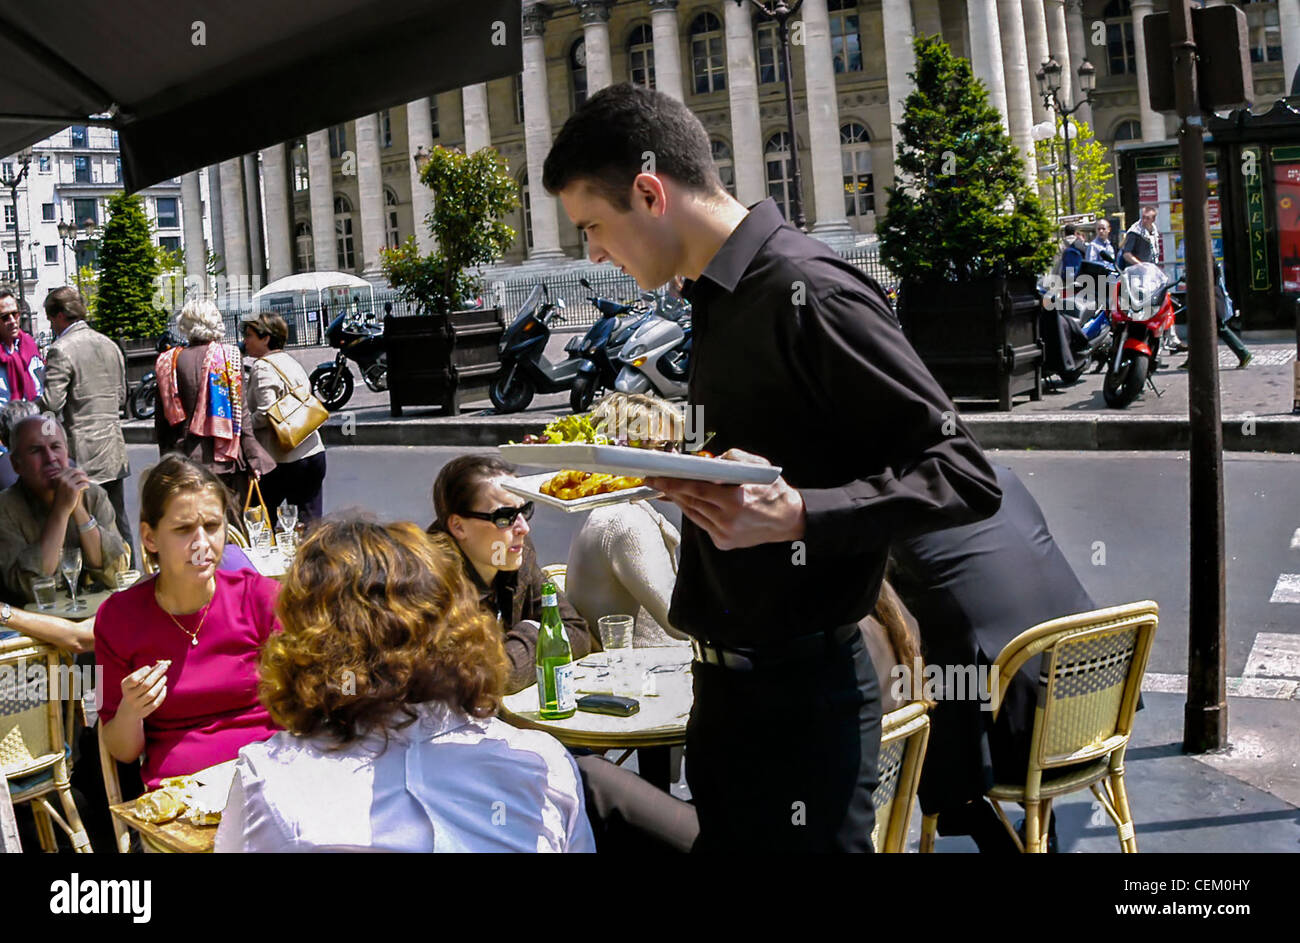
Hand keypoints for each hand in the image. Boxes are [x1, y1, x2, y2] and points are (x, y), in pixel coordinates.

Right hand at [51, 467, 89, 515]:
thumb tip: (76, 470)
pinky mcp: (74, 490)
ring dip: (86, 479)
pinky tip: (87, 487)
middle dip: (82, 473)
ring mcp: (68, 484)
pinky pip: (84, 484)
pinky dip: (87, 485)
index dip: (76, 470)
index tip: (80, 473)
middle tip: (86, 477)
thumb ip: (65, 478)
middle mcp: (62, 479)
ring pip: (81, 477)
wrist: (61, 508)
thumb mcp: (60, 485)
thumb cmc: (62, 496)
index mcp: (57, 477)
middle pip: (75, 471)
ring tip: (87, 482)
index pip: (68, 469)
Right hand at [119, 660, 169, 719]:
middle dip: (157, 675)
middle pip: (145, 685)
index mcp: (125, 687)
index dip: (142, 672)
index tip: (149, 667)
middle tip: (164, 667)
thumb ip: (146, 673)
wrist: (128, 711)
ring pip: (151, 694)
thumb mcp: (135, 682)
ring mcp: (136, 705)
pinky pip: (155, 703)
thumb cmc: (134, 690)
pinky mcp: (143, 712)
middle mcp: (129, 697)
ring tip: (164, 677)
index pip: (133, 679)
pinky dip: (161, 695)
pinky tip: (164, 688)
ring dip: (160, 684)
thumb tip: (161, 664)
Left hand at [645, 448, 805, 550]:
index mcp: (735, 501)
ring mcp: (725, 534)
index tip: (656, 478)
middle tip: (654, 480)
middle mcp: (728, 520)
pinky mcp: (724, 542)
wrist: (789, 520)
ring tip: (667, 489)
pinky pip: (701, 523)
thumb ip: (731, 459)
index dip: (673, 484)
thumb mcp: (757, 466)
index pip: (696, 490)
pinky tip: (686, 501)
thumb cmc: (773, 491)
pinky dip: (693, 511)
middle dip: (670, 491)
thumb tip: (708, 461)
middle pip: (690, 502)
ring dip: (679, 501)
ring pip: (693, 514)